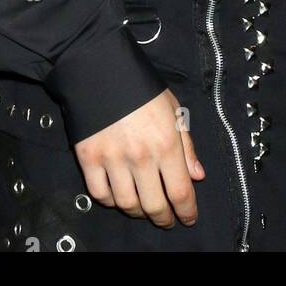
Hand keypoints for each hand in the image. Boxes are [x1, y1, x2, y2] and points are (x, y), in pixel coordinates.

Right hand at [73, 88, 205, 227]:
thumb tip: (197, 176)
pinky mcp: (88, 158)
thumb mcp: (173, 109)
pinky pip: (100, 194)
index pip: (180, 192)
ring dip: (137, 211)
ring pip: (127, 204)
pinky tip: (118, 195)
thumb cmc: (142, 87)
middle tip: (167, 219)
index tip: (188, 218)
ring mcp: (112, 159)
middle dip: (164, 218)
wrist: (100, 66)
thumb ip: (186, 145)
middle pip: (154, 206)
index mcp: (166, 143)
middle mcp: (140, 156)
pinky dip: (110, 200)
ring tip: (143, 207)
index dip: (187, 212)